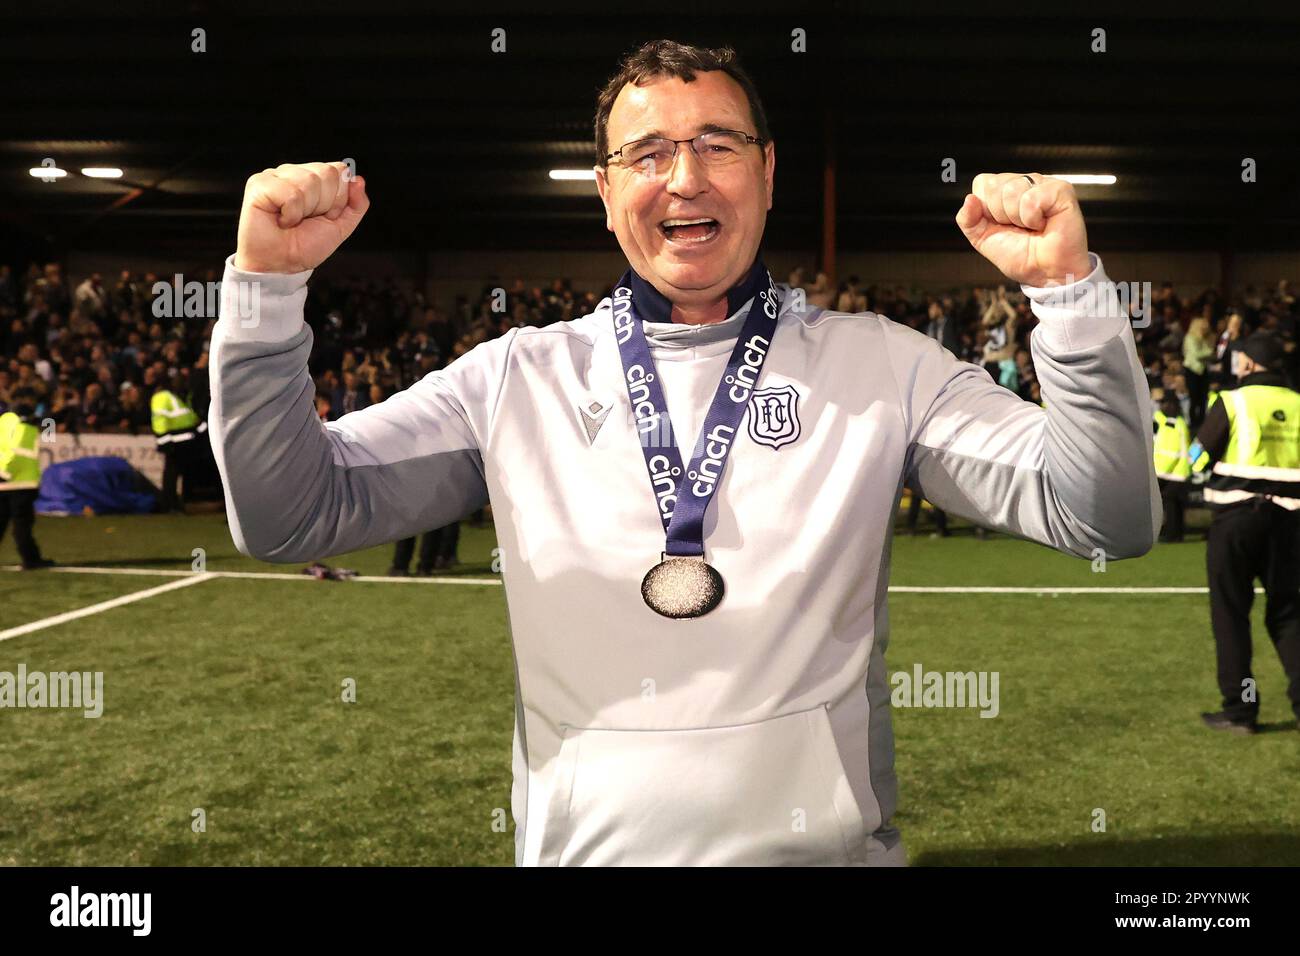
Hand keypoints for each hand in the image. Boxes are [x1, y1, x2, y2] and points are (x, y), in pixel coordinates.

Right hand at [234, 162, 368, 273]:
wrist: (281, 265)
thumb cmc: (305, 245)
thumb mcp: (341, 227)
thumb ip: (357, 204)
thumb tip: (358, 180)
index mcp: (313, 176)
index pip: (339, 170)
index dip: (338, 199)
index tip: (325, 216)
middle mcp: (294, 171)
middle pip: (327, 173)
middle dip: (324, 204)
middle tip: (307, 220)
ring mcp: (275, 175)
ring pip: (309, 181)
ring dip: (306, 211)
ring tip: (293, 221)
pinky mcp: (259, 184)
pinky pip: (291, 193)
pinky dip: (291, 214)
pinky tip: (281, 220)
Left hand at [956, 173, 1090, 286]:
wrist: (1046, 274)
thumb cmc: (1022, 256)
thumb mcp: (982, 239)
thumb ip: (968, 220)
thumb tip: (968, 199)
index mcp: (1005, 190)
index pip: (982, 183)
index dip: (985, 209)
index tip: (1001, 225)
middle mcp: (1024, 182)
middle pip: (993, 185)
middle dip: (1000, 215)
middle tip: (1019, 228)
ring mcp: (1043, 183)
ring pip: (1011, 190)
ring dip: (1017, 219)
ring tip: (1032, 227)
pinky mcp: (1060, 190)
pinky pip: (1031, 199)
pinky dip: (1032, 218)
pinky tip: (1043, 224)